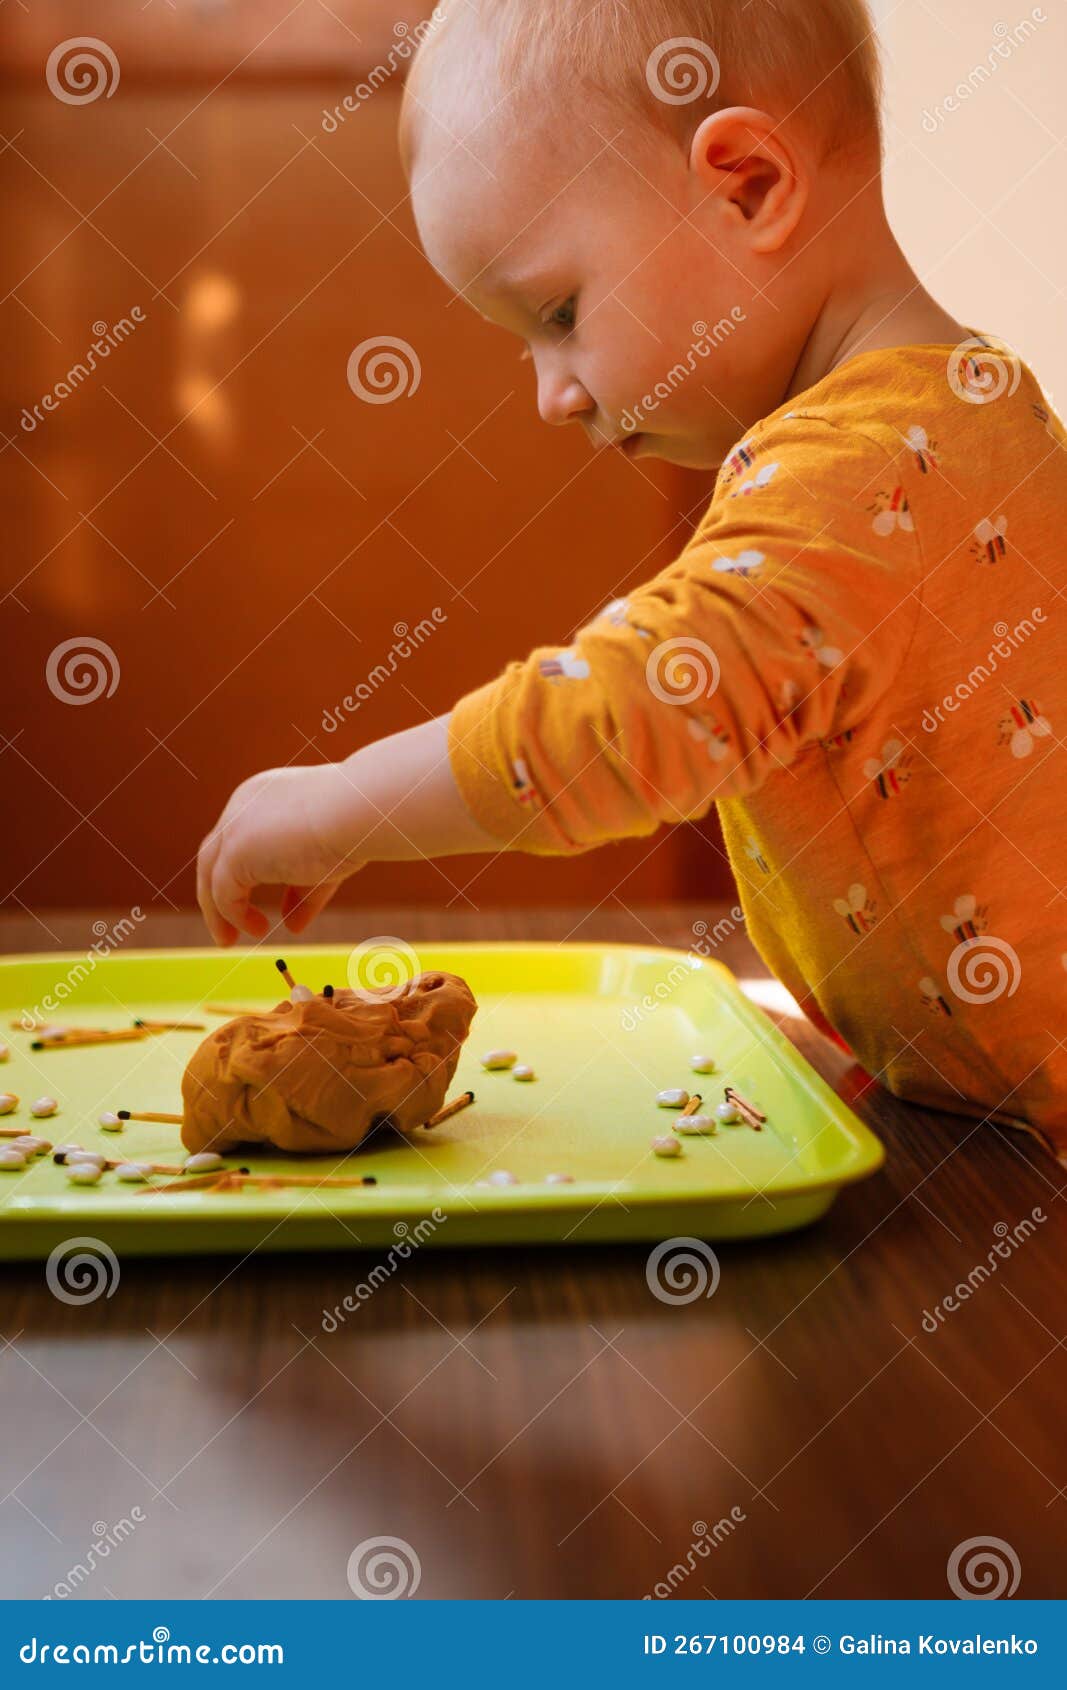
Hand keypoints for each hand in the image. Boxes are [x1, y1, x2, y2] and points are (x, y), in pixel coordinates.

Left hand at [197, 763, 363, 945]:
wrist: (359, 811)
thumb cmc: (353, 826)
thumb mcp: (323, 861)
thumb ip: (303, 891)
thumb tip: (293, 925)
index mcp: (265, 797)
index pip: (243, 840)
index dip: (245, 876)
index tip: (255, 906)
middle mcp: (243, 806)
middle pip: (216, 856)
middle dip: (219, 894)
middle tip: (227, 929)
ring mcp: (235, 827)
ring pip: (211, 874)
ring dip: (217, 911)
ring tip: (228, 940)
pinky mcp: (235, 852)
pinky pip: (223, 893)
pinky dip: (234, 916)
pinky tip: (257, 930)